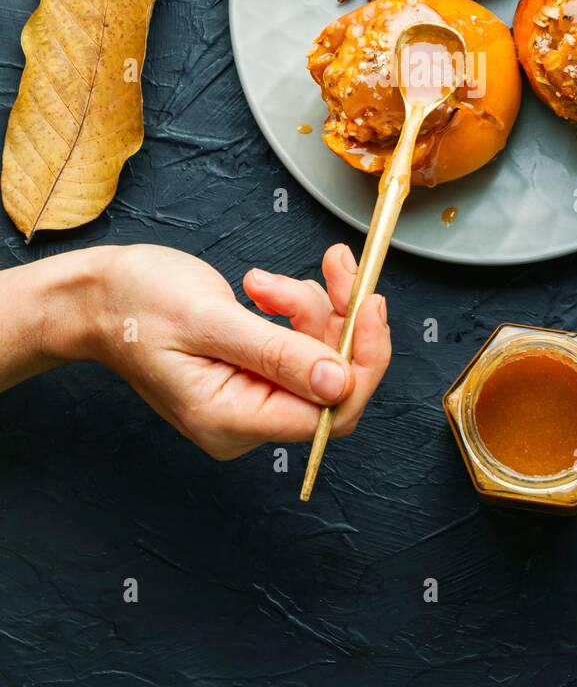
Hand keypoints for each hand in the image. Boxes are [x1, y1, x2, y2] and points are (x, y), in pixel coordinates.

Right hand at [3, 242, 389, 459]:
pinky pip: (299, 344)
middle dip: (339, 321)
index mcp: (232, 420)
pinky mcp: (253, 372)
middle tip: (334, 266)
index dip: (362, 358)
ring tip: (264, 281)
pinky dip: (294, 308)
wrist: (95, 296)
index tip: (370, 302)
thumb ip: (276, 353)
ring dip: (309, 307)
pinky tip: (262, 289)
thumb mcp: (207, 319)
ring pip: (320, 356)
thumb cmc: (133, 304)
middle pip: (334, 382)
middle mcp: (246, 420)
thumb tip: (339, 381)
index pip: (331, 412)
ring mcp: (250, 397)